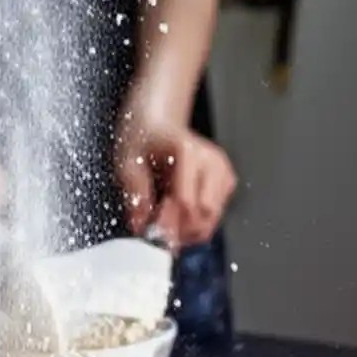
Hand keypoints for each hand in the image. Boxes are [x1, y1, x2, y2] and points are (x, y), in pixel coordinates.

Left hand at [115, 122, 236, 248]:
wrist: (159, 124)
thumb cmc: (144, 140)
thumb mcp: (128, 161)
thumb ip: (136, 191)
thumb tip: (140, 222)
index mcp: (188, 152)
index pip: (187, 201)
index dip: (170, 221)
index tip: (151, 230)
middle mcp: (212, 161)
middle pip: (206, 214)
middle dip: (183, 229)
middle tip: (160, 232)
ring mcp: (224, 172)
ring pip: (214, 218)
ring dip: (191, 229)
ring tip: (168, 224)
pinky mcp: (228, 182)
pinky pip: (217, 215)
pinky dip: (200, 223)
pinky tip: (181, 217)